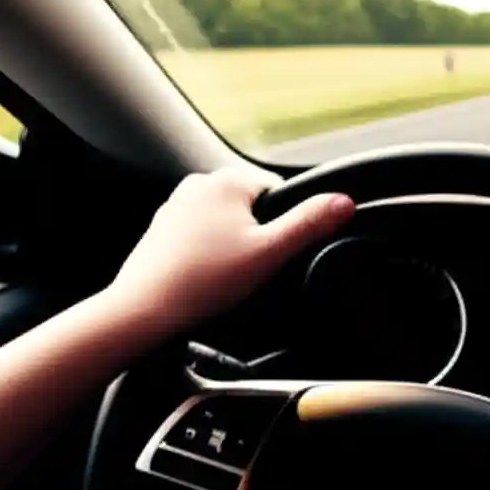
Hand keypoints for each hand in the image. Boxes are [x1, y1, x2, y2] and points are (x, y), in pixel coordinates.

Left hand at [106, 168, 354, 331]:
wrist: (144, 310)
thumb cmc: (206, 281)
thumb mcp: (270, 253)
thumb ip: (310, 224)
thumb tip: (345, 201)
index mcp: (227, 179)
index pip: (278, 193)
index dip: (284, 227)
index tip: (272, 256)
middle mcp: (198, 183)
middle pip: (251, 209)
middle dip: (256, 238)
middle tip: (247, 271)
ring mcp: (175, 206)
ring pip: (225, 225)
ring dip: (232, 248)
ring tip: (224, 278)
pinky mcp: (161, 230)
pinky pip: (200, 239)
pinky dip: (207, 257)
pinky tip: (204, 280)